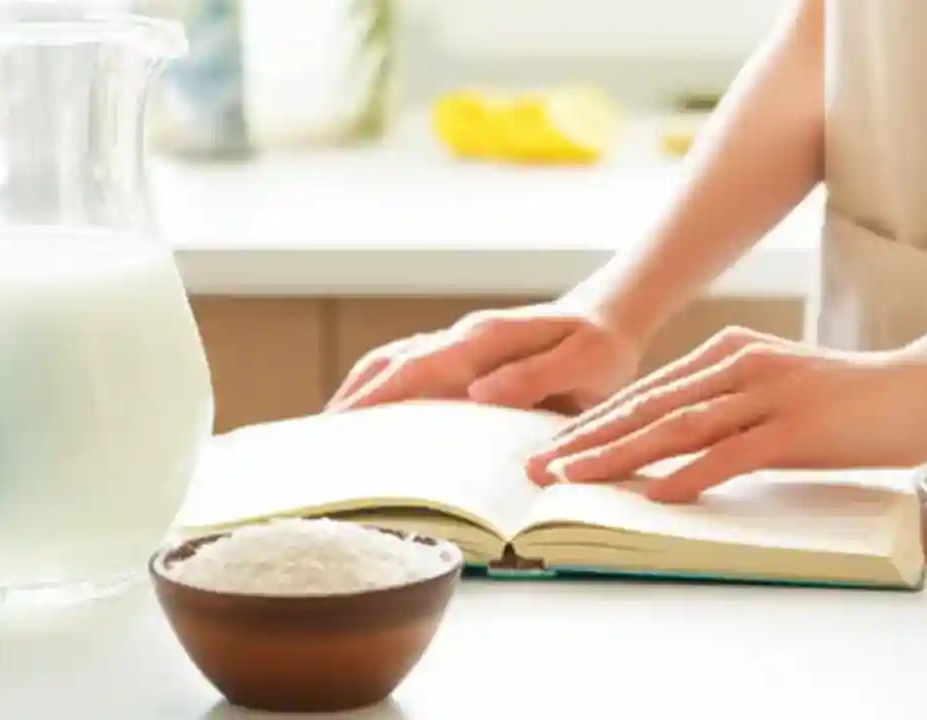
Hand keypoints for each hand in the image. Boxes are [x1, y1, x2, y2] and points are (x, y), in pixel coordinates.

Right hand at [326, 302, 642, 413]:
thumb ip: (535, 376)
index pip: (419, 366)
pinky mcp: (460, 355)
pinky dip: (378, 388)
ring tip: (328, 434)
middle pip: (391, 362)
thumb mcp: (584, 363)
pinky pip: (408, 368)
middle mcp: (463, 337)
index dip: (380, 396)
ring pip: (392, 361)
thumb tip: (479, 392)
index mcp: (487, 339)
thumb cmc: (599, 346)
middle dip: (352, 399)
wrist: (609, 316)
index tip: (344, 423)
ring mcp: (458, 343)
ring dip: (358, 392)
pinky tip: (364, 416)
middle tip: (318, 441)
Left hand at [524, 327, 926, 502]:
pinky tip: (658, 496)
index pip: (645, 394)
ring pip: (678, 428)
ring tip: (576, 480)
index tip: (550, 452)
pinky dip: (692, 475)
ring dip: (621, 456)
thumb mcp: (770, 387)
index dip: (593, 424)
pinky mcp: (796, 425)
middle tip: (539, 470)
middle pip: (648, 408)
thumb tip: (666, 442)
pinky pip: (733, 453)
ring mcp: (767, 393)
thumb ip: (721, 404)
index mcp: (726, 353)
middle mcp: (738, 365)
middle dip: (587, 440)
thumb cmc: (842, 398)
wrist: (918, 387)